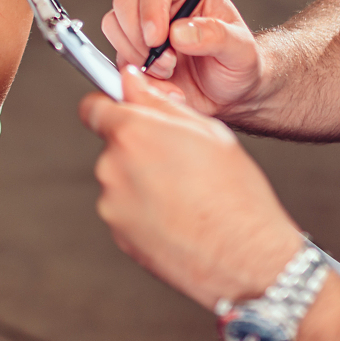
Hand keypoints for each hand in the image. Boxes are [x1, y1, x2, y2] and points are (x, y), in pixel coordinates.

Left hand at [80, 67, 302, 309]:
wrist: (246, 258)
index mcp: (133, 133)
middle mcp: (113, 166)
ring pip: (121, 180)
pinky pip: (126, 211)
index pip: (93, 107)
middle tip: (179, 162)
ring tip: (185, 196)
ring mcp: (112, 204)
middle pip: (113, 146)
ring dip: (142, 182)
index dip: (109, 108)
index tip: (123, 113)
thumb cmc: (235, 194)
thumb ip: (159, 102)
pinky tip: (179, 218)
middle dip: (138, 148)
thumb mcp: (206, 131)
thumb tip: (132, 82)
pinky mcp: (119, 234)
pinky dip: (145, 212)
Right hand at [100, 0, 264, 116]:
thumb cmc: (238, 64)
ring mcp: (142, 26)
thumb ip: (215, 36)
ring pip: (113, 26)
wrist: (230, 94)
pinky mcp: (132, 51)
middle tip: (167, 63)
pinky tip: (165, 85)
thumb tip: (179, 31)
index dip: (151, 8)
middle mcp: (160, 1)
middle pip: (125, 0)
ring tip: (169, 73)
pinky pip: (117, 58)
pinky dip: (137, 77)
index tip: (158, 39)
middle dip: (139, 37)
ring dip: (136, 55)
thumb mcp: (240, 50)